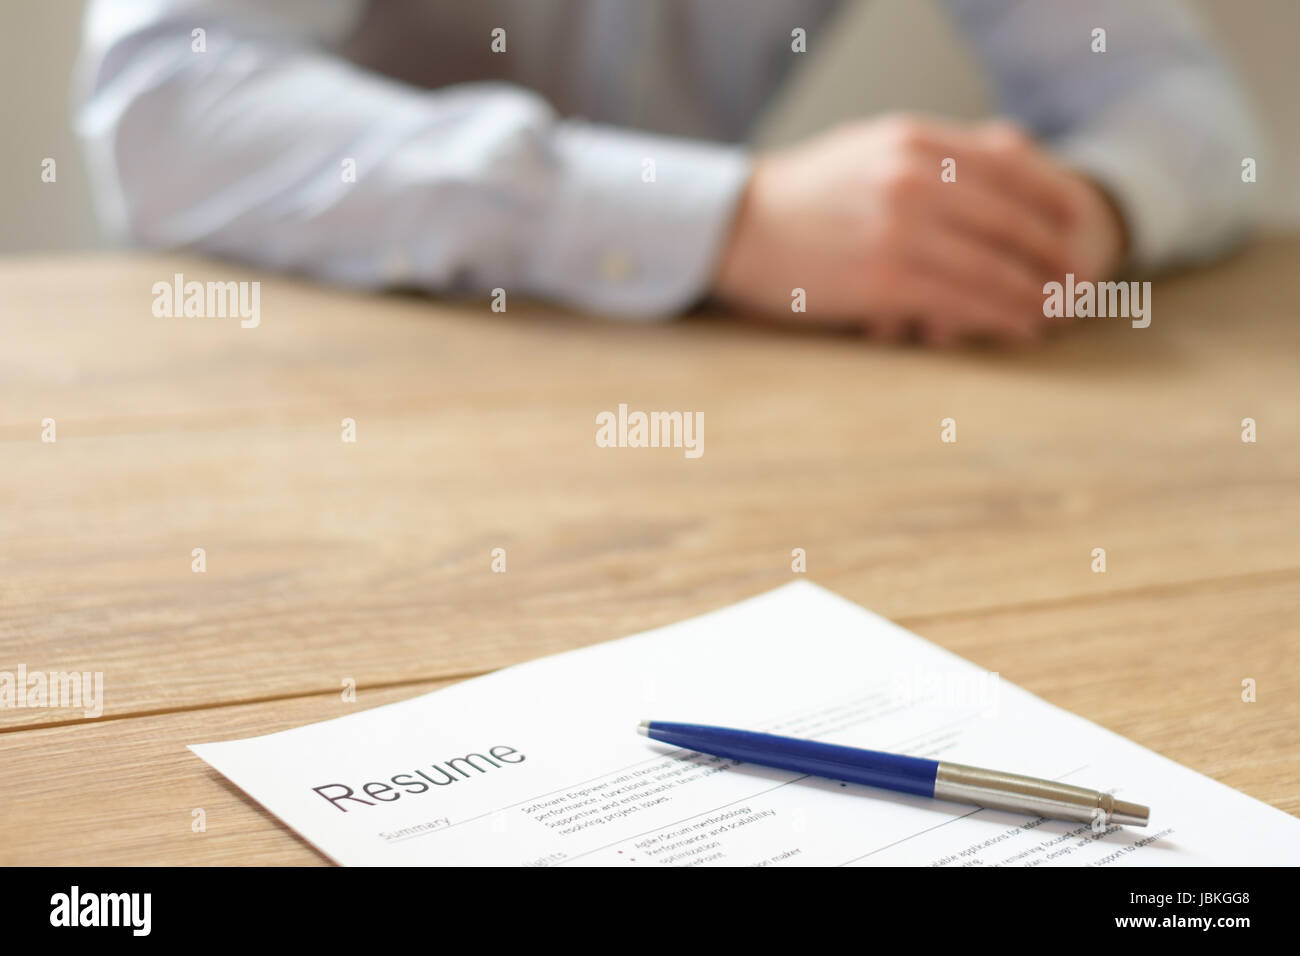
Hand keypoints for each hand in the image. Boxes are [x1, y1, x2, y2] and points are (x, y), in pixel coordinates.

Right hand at [711, 114, 1125, 344]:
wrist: (738, 228)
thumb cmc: (803, 195)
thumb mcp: (869, 149)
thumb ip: (934, 152)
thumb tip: (1005, 149)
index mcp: (914, 141)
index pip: (1006, 165)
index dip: (1049, 198)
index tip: (1074, 222)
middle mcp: (913, 179)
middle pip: (1009, 219)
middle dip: (1052, 253)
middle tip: (1081, 279)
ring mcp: (900, 230)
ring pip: (992, 265)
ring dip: (1034, 293)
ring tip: (1058, 312)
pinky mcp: (883, 280)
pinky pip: (961, 301)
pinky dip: (999, 316)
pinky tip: (1020, 328)